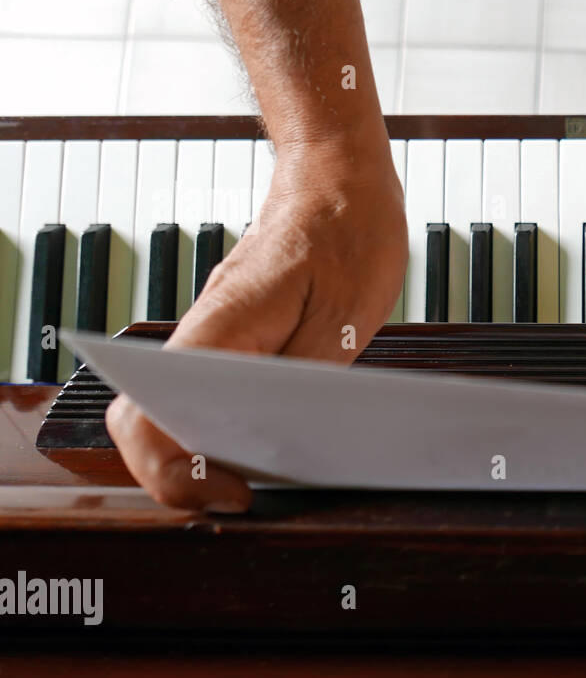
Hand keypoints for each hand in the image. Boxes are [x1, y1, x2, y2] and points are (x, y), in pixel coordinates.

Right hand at [106, 139, 407, 511]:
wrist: (338, 179)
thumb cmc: (347, 233)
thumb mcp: (346, 314)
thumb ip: (307, 377)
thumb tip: (280, 437)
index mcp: (222, 328)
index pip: (152, 416)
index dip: (177, 473)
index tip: (233, 493)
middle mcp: (203, 334)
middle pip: (147, 423)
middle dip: (179, 477)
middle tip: (240, 498)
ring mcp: (213, 337)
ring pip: (172, 411)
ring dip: (200, 455)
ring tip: (256, 479)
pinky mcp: (235, 339)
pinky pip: (207, 394)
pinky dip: (222, 428)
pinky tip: (268, 444)